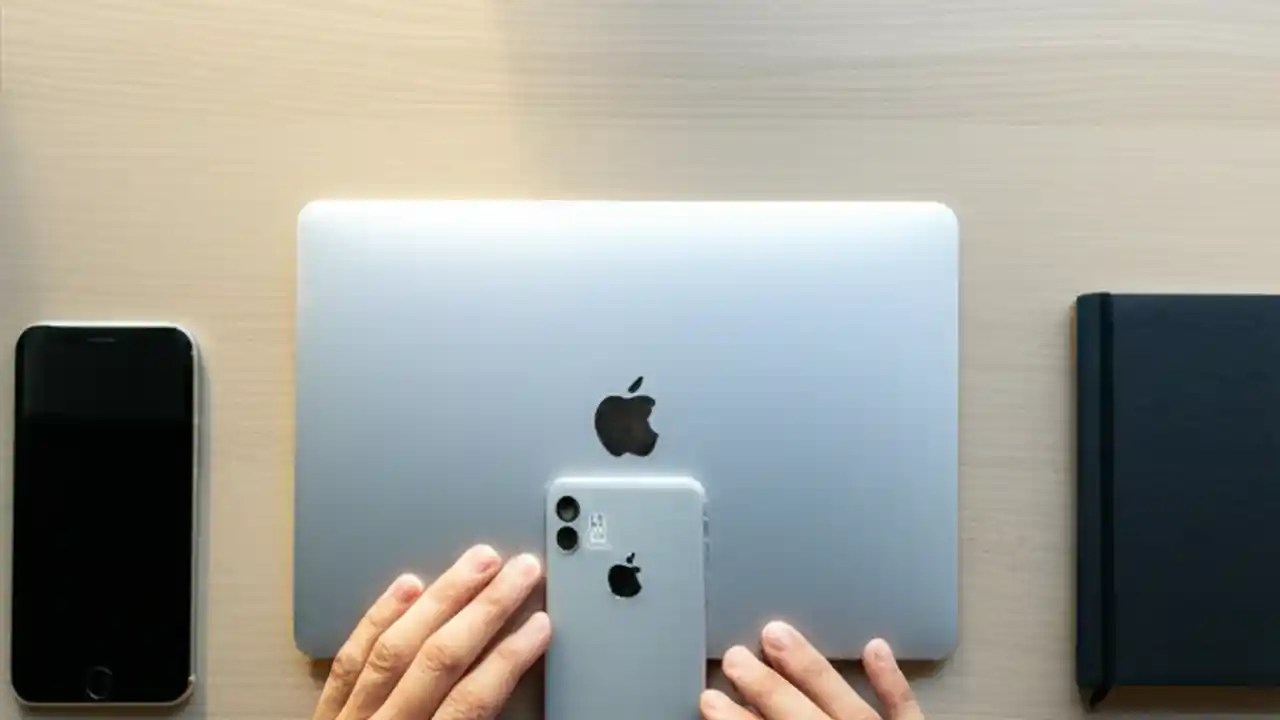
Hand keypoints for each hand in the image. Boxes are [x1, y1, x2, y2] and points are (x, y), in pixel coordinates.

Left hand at [312, 546, 549, 719]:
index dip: (511, 657)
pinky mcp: (324, 716)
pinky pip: (351, 658)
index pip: (473, 701)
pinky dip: (379, 617)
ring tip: (478, 561)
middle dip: (486, 608)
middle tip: (522, 572)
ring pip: (396, 646)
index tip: (541, 626)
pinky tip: (408, 584)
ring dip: (442, 597)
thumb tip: (526, 708)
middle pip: (439, 659)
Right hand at [703, 623, 922, 719]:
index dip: (736, 719)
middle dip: (764, 685)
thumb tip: (745, 716)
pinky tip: (875, 647)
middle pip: (799, 715)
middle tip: (736, 658)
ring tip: (778, 634)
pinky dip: (891, 680)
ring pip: (844, 704)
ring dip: (809, 668)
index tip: (711, 698)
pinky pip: (906, 710)